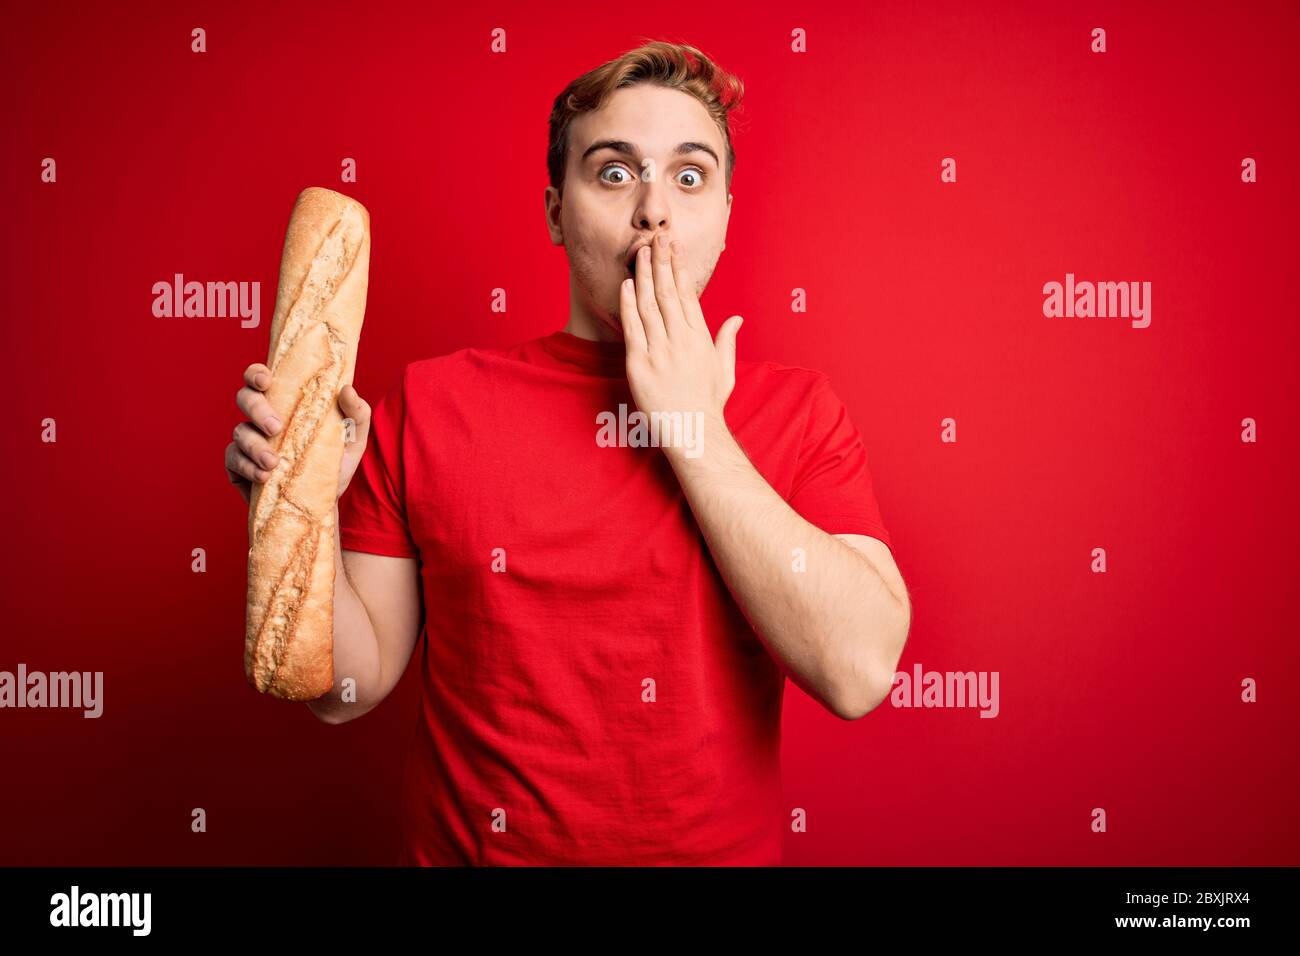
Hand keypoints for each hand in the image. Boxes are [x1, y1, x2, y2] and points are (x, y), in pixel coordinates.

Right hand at [224, 363, 371, 504]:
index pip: (262, 378)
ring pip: (239, 433)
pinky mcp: (238, 467)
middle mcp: (261, 418)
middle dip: (257, 410)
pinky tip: (264, 476)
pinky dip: (247, 467)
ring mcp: (247, 442)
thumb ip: (357, 413)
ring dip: (255, 446)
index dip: (257, 374)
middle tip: (276, 427)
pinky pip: (233, 461)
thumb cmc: (335, 462)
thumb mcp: (354, 439)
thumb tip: (347, 389)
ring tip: (273, 463)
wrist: (324, 501)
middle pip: (245, 399)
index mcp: (285, 403)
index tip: (266, 381)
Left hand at [618, 233, 742, 440]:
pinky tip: (627, 284)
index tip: (673, 248)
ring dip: (644, 275)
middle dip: (661, 261)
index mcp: (700, 337)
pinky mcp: (640, 363)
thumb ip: (727, 340)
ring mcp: (660, 350)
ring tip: (640, 252)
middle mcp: (681, 339)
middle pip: (669, 291)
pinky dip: (629, 304)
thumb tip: (736, 319)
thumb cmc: (708, 404)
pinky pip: (633, 327)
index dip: (679, 268)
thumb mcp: (724, 370)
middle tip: (656, 236)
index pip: (688, 294)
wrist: (693, 430)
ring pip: (650, 304)